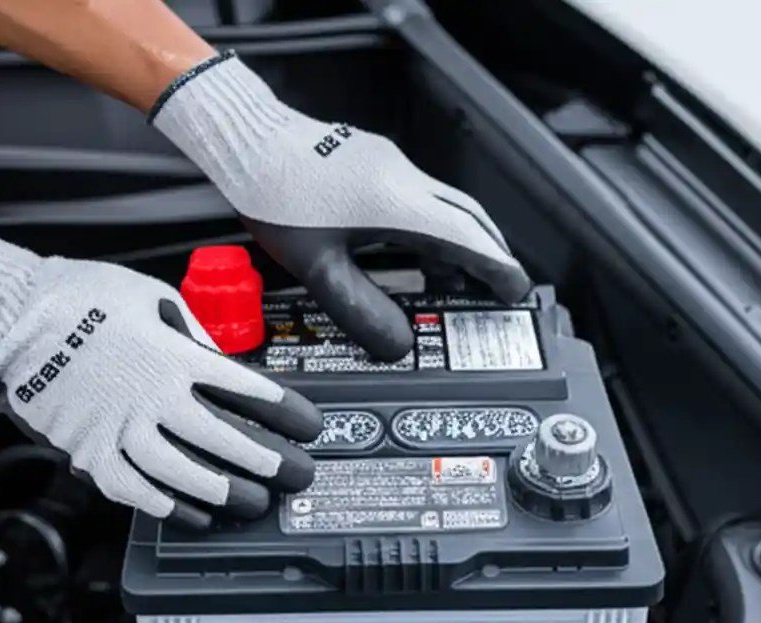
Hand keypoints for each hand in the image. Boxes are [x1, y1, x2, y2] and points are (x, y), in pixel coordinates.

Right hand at [0, 231, 322, 528]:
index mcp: (174, 357)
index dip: (285, 411)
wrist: (15, 316)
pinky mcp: (89, 451)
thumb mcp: (153, 296)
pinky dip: (165, 506)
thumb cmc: (82, 296)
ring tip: (252, 502)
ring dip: (225, 492)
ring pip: (184, 474)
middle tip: (293, 474)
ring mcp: (120, 429)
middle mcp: (153, 398)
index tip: (307, 424)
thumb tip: (222, 361)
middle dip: (267, 461)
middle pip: (225, 439)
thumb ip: (192, 334)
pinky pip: (133, 490)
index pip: (247, 390)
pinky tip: (191, 513)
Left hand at [152, 51, 532, 360]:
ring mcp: (389, 163)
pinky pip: (419, 194)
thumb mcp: (317, 267)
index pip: (464, 237)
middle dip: (488, 253)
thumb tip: (396, 344)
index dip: (495, 266)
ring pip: (442, 204)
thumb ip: (360, 310)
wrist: (246, 139)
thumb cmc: (273, 195)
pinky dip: (431, 224)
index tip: (515, 289)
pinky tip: (412, 248)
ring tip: (452, 280)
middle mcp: (401, 177)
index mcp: (395, 203)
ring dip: (457, 239)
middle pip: (466, 216)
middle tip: (498, 286)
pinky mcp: (373, 159)